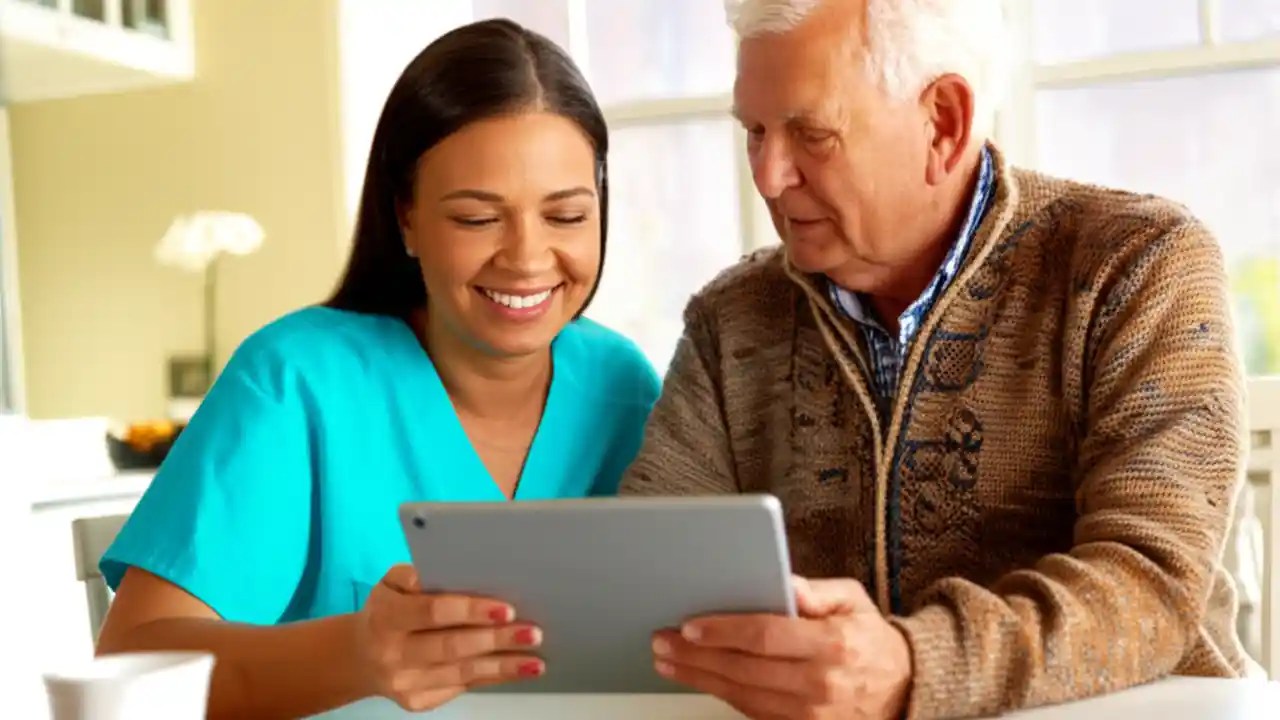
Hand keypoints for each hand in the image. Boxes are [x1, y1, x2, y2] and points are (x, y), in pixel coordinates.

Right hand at [353, 564, 543, 711]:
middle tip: (531, 631)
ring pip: (463, 673)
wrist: (360, 655)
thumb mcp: (391, 582)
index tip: (505, 609)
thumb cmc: (388, 610)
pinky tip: (518, 668)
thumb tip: (456, 570)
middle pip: (452, 646)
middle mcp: (393, 653)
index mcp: (386, 616)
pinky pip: (463, 686)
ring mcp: (405, 682)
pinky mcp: (418, 700)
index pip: (433, 612)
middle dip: (496, 640)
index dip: (471, 611)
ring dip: (504, 665)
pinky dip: (494, 676)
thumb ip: (418, 575)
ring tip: (535, 658)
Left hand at [652, 576, 911, 719]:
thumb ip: (815, 591)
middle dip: (696, 655)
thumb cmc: (869, 639)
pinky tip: (700, 677)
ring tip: (668, 661)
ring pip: (741, 696)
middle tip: (663, 642)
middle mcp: (819, 684)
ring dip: (699, 677)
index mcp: (832, 645)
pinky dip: (722, 694)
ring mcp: (809, 714)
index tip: (690, 625)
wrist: (903, 690)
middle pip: (743, 669)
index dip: (723, 631)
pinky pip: (752, 712)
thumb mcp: (852, 600)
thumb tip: (781, 580)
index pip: (765, 636)